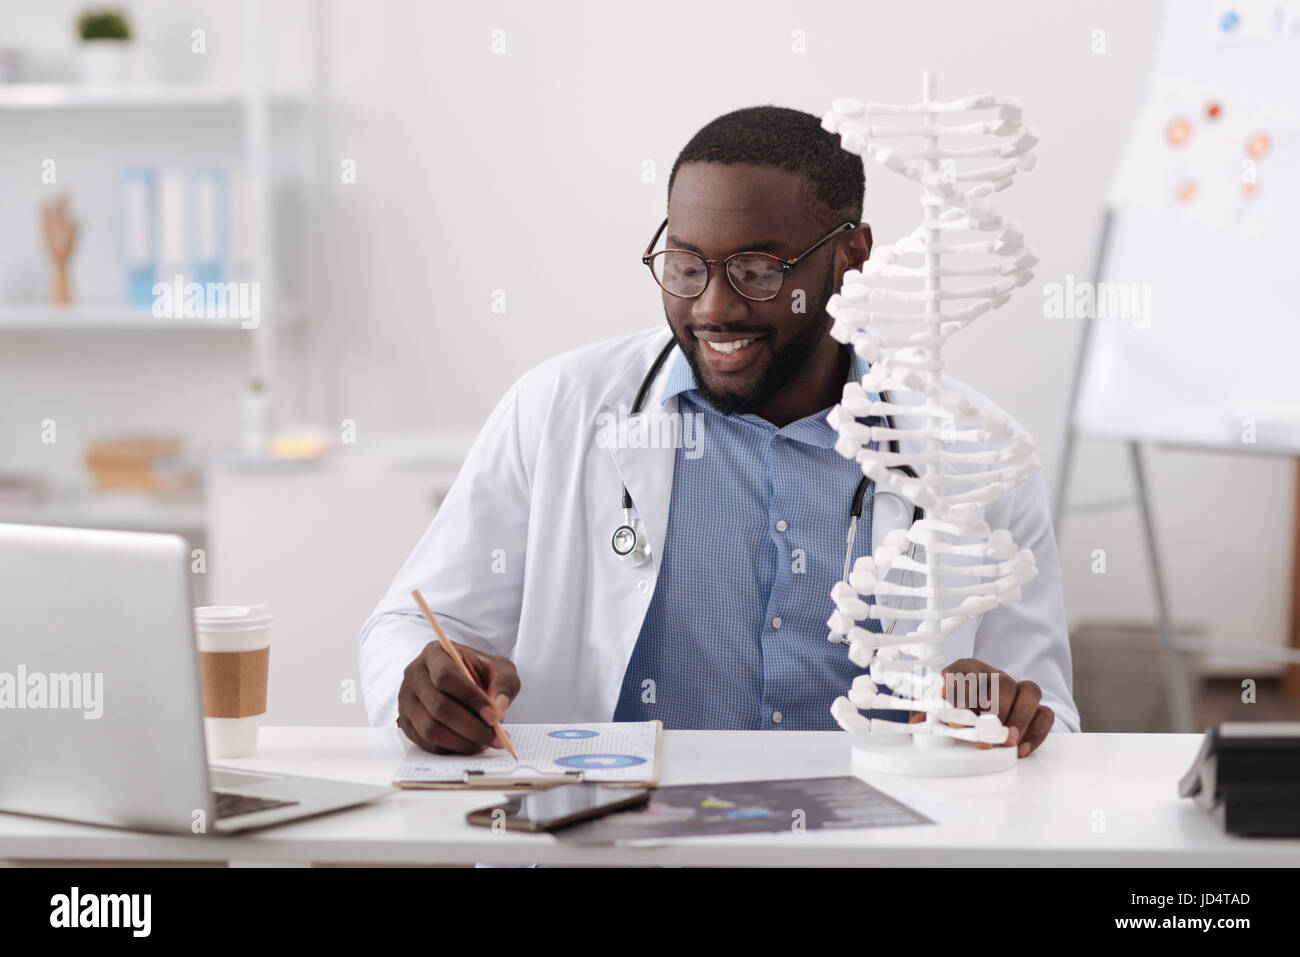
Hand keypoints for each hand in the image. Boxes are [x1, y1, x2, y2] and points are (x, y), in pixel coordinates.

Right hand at [397, 640, 520, 753]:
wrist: (466, 680)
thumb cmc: (481, 673)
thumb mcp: (500, 670)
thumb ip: (504, 684)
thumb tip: (499, 708)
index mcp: (435, 653)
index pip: (446, 676)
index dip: (470, 698)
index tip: (493, 716)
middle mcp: (414, 674)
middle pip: (438, 706)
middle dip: (470, 727)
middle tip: (494, 737)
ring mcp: (407, 700)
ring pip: (430, 729)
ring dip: (461, 741)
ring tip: (484, 742)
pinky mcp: (406, 722)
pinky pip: (426, 742)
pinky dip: (450, 748)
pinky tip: (469, 744)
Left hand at [940, 658, 1053, 756]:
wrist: (981, 712)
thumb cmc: (957, 709)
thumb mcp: (939, 710)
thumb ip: (929, 715)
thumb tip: (919, 723)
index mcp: (967, 670)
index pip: (964, 671)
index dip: (959, 693)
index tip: (952, 717)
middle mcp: (996, 676)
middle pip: (1002, 682)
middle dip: (993, 709)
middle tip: (983, 733)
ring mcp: (1019, 690)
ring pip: (1029, 691)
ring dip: (1018, 717)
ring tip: (1007, 740)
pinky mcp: (1037, 708)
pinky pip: (1045, 714)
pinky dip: (1035, 732)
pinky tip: (1021, 748)